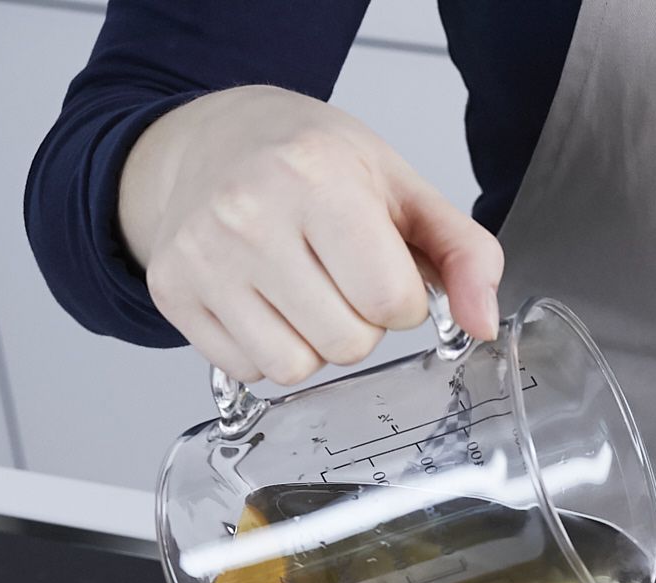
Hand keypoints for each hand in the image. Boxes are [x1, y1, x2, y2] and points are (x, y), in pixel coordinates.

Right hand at [119, 85, 503, 384]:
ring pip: (294, 368)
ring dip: (314, 343)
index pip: (390, 299)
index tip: (381, 265)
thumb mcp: (403, 189)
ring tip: (303, 288)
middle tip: (338, 274)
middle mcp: (249, 214)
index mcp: (316, 177)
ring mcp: (203, 255)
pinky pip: (248, 370)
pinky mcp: (172, 290)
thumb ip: (465, 254)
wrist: (213, 139)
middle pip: (347, 343)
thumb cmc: (312, 162)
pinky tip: (264, 299)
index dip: (401, 298)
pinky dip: (266, 349)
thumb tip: (483, 323)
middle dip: (360, 321)